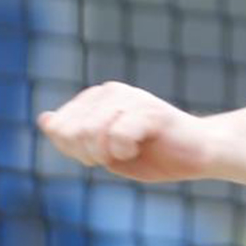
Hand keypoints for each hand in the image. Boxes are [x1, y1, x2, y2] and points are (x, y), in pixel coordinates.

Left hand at [38, 82, 213, 183]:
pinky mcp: (148, 111)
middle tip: (118, 153)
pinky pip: (116, 137)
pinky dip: (125, 151)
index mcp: (96, 97)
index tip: (103, 154)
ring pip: (90, 134)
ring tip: (132, 149)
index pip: (59, 127)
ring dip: (109, 153)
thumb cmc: (155, 154)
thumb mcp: (105, 151)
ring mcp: (129, 98)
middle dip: (90, 154)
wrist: (200, 155)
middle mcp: (110, 91)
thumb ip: (73, 137)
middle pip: (72, 132)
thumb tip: (45, 120)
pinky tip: (144, 144)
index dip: (75, 151)